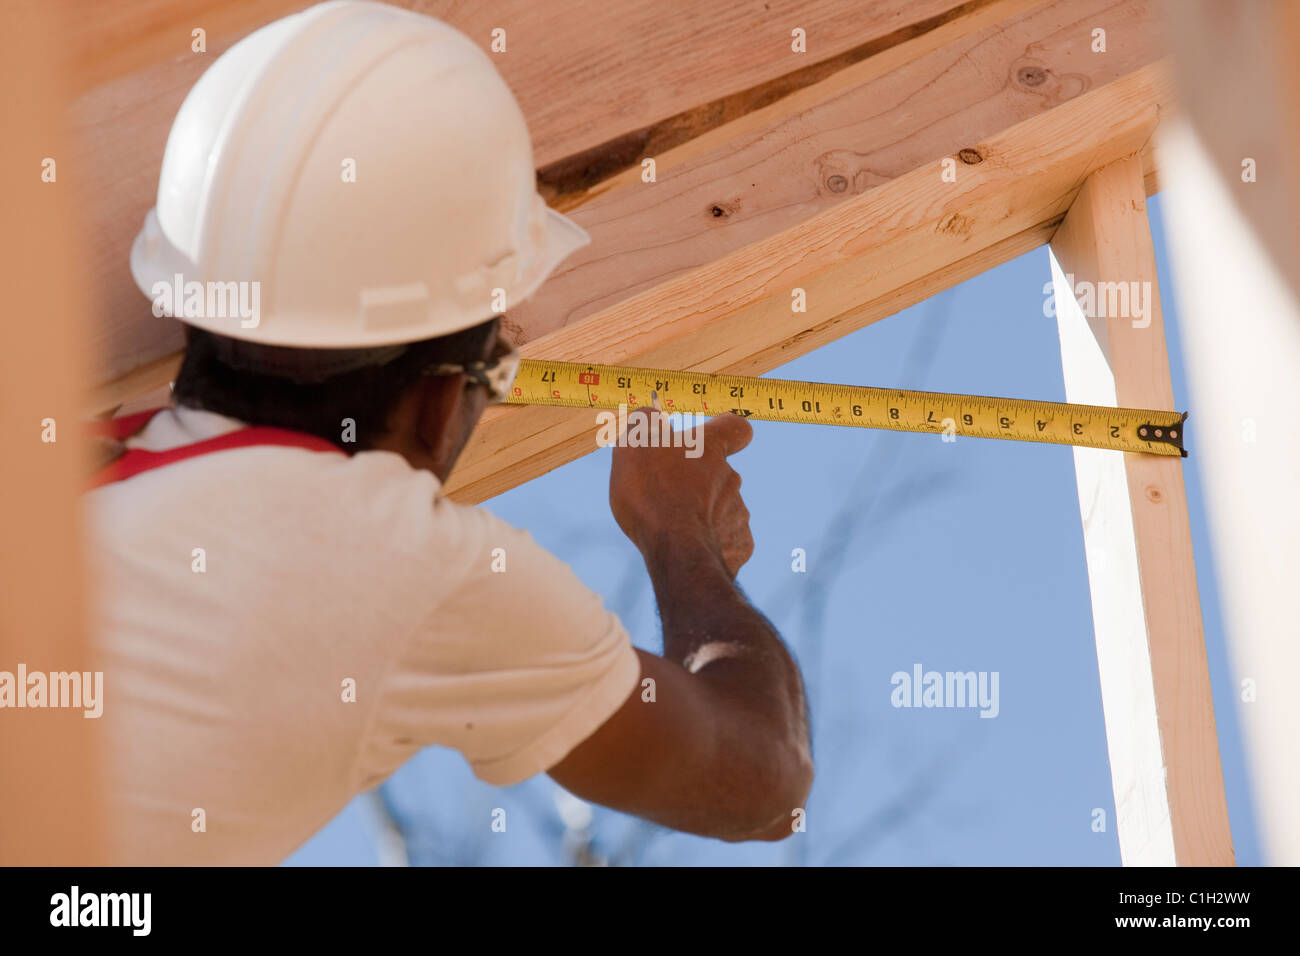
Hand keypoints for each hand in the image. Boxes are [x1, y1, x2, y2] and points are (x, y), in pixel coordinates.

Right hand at [609, 409, 754, 577]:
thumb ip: (645, 421)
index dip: (726, 430)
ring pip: (722, 507)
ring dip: (702, 513)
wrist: (675, 550)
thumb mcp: (635, 444)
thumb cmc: (653, 492)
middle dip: (699, 482)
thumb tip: (651, 413)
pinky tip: (687, 546)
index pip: (736, 428)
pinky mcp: (739, 545)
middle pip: (721, 473)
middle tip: (667, 494)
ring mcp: (738, 513)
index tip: (712, 436)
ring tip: (672, 525)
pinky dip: (709, 541)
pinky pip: (725, 538)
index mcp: (711, 449)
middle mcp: (732, 478)